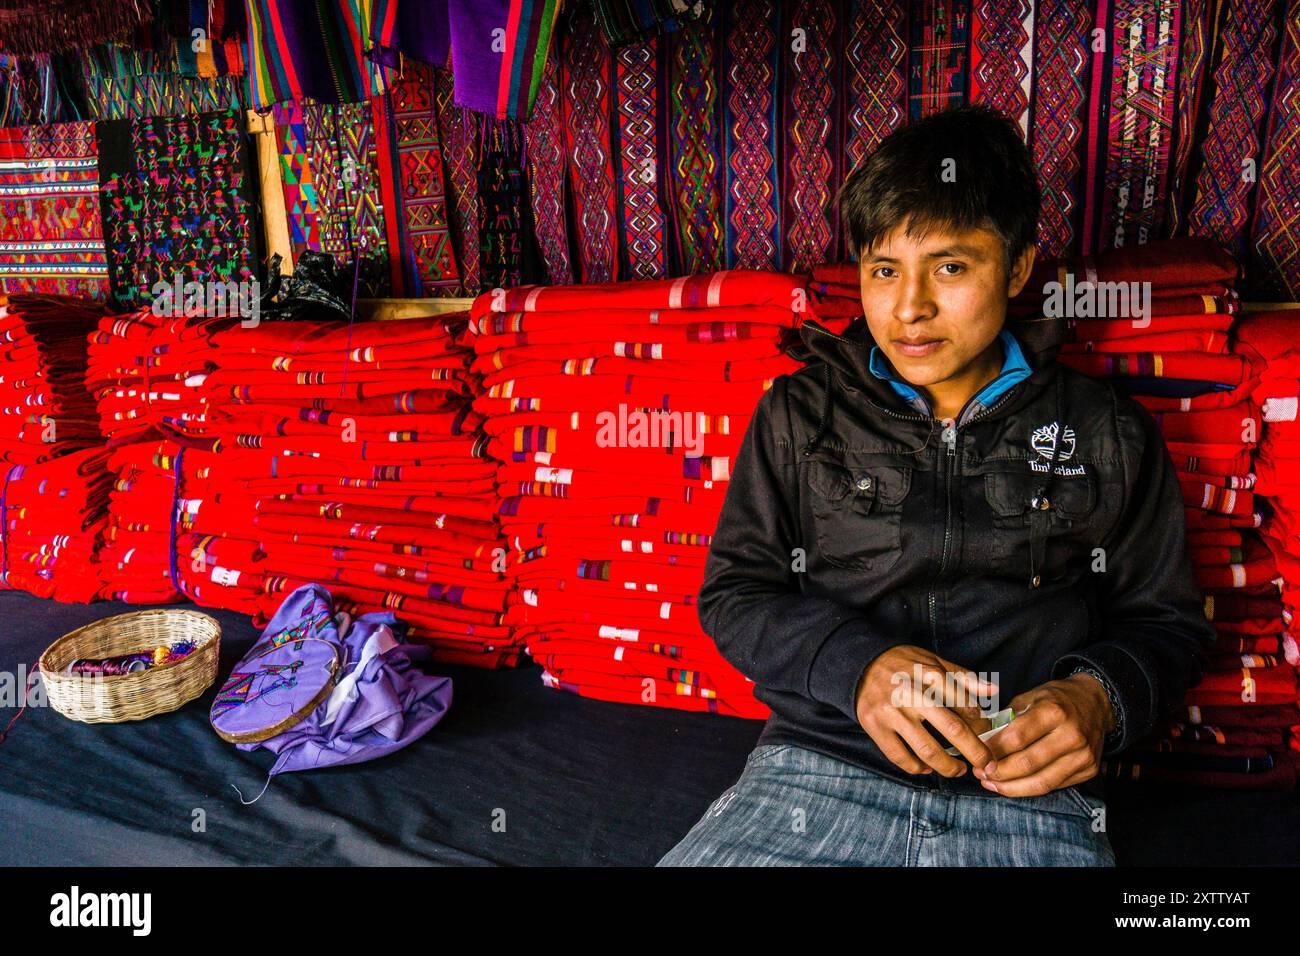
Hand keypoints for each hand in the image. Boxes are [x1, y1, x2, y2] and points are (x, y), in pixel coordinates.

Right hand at [854, 645, 999, 777]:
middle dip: (976, 752)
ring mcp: (892, 713)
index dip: (982, 725)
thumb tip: (993, 692)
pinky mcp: (875, 727)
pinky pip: (900, 757)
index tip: (988, 735)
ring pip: (927, 750)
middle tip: (987, 765)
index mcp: (931, 675)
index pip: (967, 706)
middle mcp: (913, 694)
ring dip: (948, 767)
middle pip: (953, 730)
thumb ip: (964, 678)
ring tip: (958, 770)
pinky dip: (917, 768)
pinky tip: (927, 768)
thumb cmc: (904, 664)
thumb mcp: (934, 661)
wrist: (860, 664)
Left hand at [972, 673, 1115, 796]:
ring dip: (1012, 787)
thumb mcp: (1029, 697)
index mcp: (1054, 711)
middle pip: (1027, 763)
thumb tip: (981, 740)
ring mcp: (1083, 755)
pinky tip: (1013, 785)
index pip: (1017, 737)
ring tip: (991, 784)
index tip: (977, 755)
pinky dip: (1030, 788)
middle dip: (999, 772)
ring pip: (1041, 782)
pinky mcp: (1089, 770)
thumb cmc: (1056, 699)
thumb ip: (1006, 718)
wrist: (1096, 703)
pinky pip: (1054, 785)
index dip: (993, 750)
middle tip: (980, 773)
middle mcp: (1071, 734)